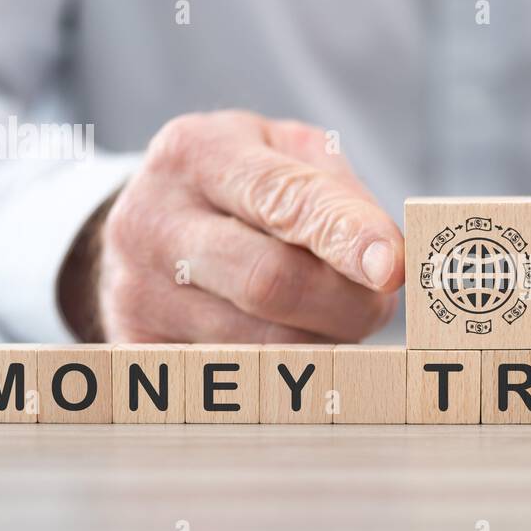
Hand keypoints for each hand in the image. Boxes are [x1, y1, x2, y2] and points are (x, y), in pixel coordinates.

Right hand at [59, 111, 402, 342]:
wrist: (151, 222)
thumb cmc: (241, 186)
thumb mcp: (286, 155)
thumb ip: (340, 197)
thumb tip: (390, 263)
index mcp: (196, 153)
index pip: (283, 200)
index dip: (345, 237)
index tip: (394, 268)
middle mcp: (152, 221)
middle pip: (270, 282)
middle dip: (347, 302)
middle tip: (379, 304)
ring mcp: (136, 292)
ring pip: (263, 343)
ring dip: (322, 340)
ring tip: (328, 316)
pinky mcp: (138, 348)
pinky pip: (235, 378)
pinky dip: (285, 372)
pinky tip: (294, 348)